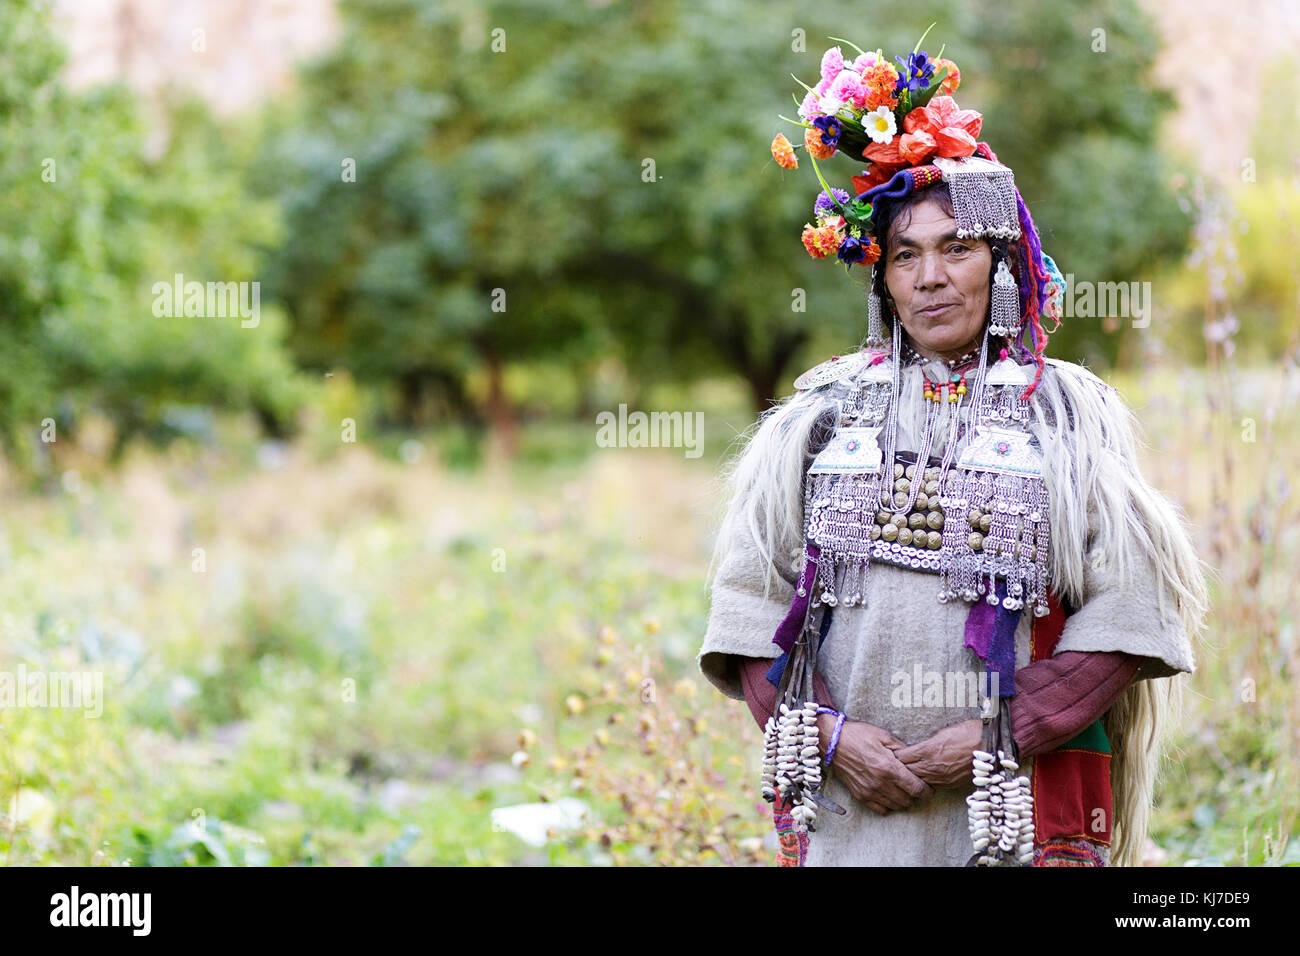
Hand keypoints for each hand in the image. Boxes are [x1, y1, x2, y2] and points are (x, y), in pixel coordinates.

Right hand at [818, 715, 932, 814]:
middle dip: (915, 795)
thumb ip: (902, 749)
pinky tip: (889, 794)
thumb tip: (916, 760)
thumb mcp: (884, 736)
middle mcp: (880, 783)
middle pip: (908, 800)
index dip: (927, 791)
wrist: (833, 742)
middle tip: (915, 786)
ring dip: (903, 800)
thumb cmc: (859, 735)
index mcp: (889, 768)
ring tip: (902, 790)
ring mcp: (869, 791)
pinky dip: (888, 805)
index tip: (929, 789)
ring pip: (896, 806)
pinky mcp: (860, 795)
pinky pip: (880, 809)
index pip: (916, 789)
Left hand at [892, 718, 983, 790]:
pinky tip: (921, 780)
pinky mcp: (949, 784)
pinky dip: (924, 783)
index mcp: (927, 750)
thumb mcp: (941, 733)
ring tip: (903, 776)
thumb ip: (926, 744)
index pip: (902, 757)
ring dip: (910, 778)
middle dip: (898, 769)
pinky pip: (931, 786)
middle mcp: (932, 766)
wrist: (988, 746)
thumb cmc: (966, 733)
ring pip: (918, 781)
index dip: (894, 757)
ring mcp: (940, 777)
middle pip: (907, 771)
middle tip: (891, 767)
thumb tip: (916, 749)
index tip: (888, 755)